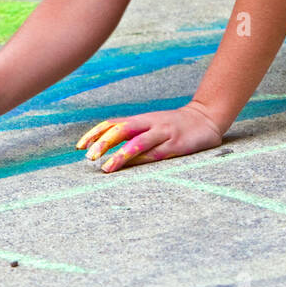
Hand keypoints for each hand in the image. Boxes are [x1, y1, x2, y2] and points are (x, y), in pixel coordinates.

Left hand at [75, 100, 226, 172]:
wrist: (205, 118)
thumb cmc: (174, 125)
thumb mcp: (151, 124)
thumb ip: (133, 133)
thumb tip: (106, 145)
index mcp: (141, 119)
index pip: (112, 124)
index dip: (95, 134)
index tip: (80, 147)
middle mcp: (149, 124)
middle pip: (122, 130)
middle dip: (103, 142)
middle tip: (89, 156)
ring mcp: (163, 133)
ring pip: (138, 142)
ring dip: (120, 155)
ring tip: (107, 168)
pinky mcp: (176, 145)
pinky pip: (157, 153)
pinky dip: (143, 160)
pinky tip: (133, 168)